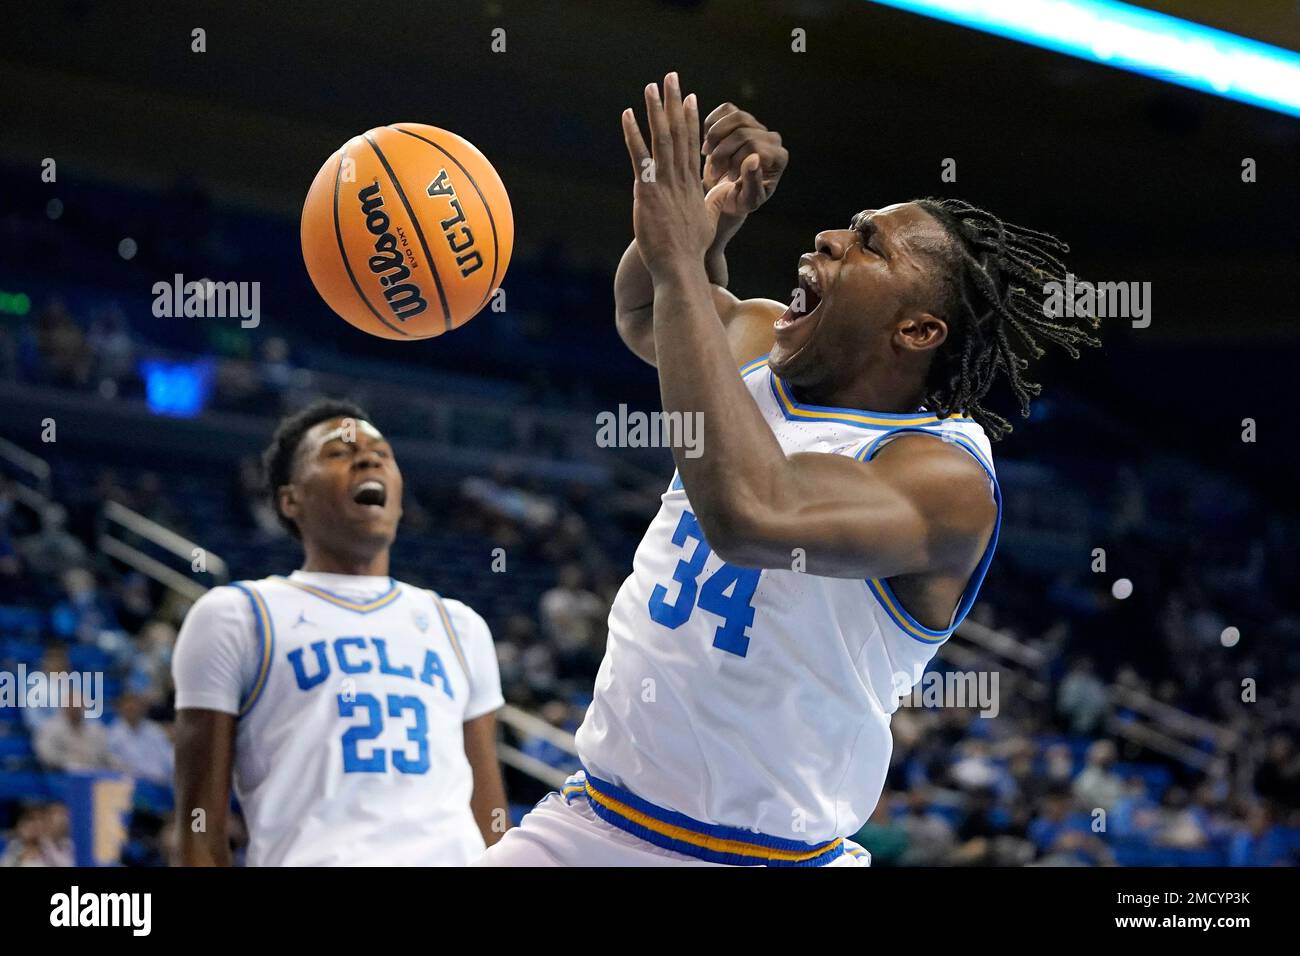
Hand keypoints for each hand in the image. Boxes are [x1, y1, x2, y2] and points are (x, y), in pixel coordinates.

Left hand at [621, 73, 713, 281]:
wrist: (680, 267)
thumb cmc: (691, 253)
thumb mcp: (706, 225)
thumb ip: (706, 209)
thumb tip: (713, 207)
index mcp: (692, 186)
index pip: (693, 145)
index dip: (691, 119)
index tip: (690, 98)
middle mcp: (681, 179)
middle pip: (679, 133)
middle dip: (674, 103)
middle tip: (671, 77)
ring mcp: (665, 183)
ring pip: (662, 138)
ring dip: (655, 110)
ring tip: (651, 86)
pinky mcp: (648, 191)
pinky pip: (640, 156)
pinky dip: (633, 134)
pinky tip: (627, 115)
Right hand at [701, 103, 787, 220]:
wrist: (725, 192)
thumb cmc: (738, 200)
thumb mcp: (746, 200)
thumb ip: (752, 183)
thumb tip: (754, 158)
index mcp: (778, 158)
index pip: (755, 147)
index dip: (736, 160)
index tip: (728, 177)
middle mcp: (771, 139)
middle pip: (744, 132)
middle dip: (723, 152)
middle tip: (715, 171)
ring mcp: (757, 126)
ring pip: (736, 116)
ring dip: (715, 137)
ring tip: (708, 155)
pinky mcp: (740, 119)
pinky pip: (726, 109)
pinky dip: (711, 124)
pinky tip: (708, 144)